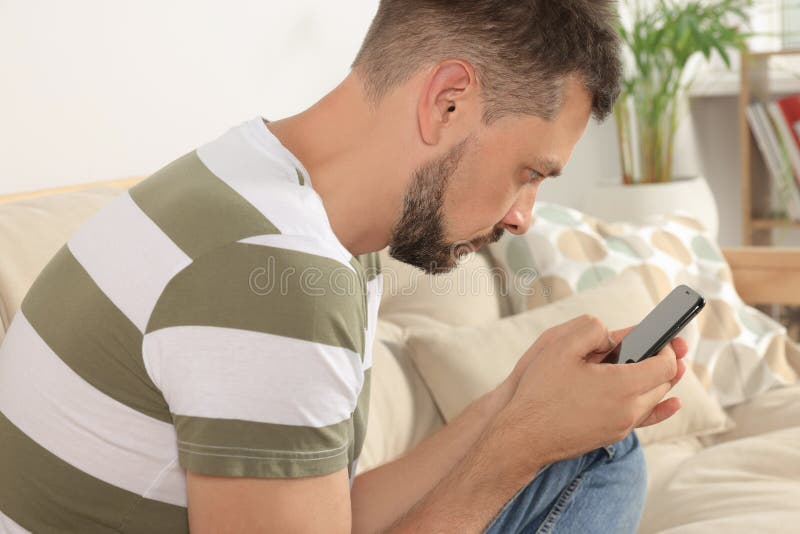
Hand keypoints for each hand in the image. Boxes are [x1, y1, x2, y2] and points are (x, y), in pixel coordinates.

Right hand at [498, 314, 685, 465]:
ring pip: (654, 400)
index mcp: (622, 385)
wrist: (525, 435)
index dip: (666, 348)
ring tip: (655, 365)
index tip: (660, 338)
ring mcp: (622, 426)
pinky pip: (643, 417)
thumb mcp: (560, 346)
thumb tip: (611, 335)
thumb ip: (591, 329)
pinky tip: (670, 403)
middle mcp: (629, 410)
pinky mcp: (612, 436)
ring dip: (657, 381)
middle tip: (659, 347)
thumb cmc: (539, 392)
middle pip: (664, 383)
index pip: (665, 365)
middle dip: (665, 362)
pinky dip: (657, 406)